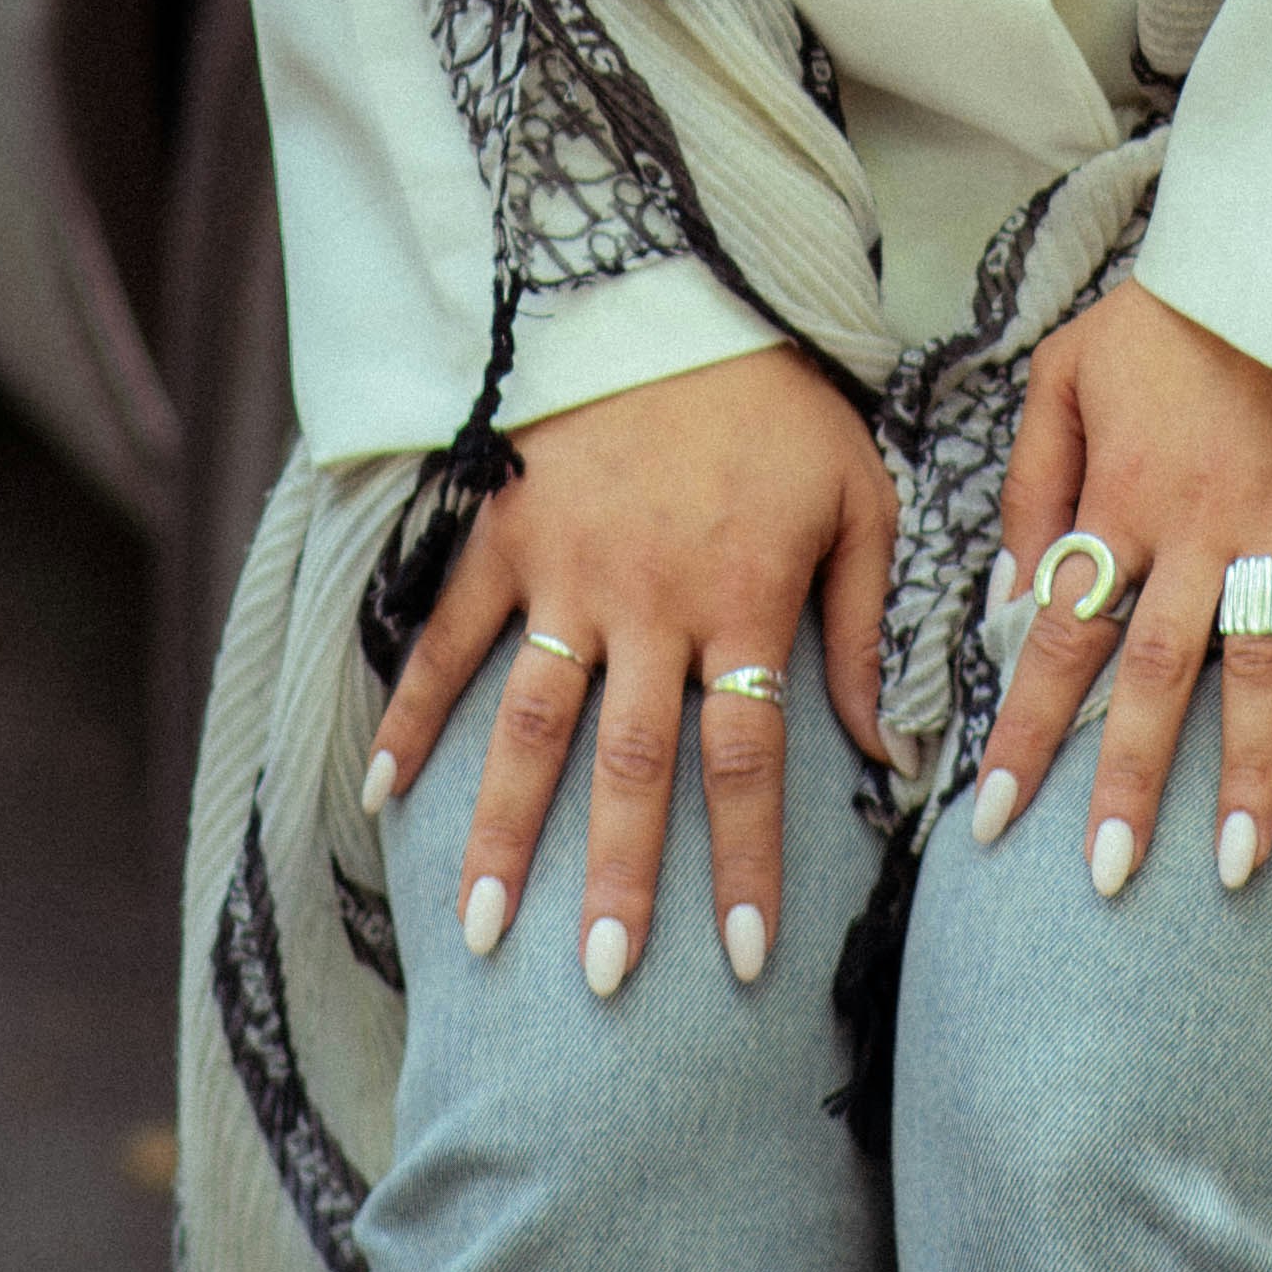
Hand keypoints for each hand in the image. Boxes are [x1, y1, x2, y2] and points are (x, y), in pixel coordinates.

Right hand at [360, 347, 894, 1002]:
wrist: (680, 287)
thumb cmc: (782, 407)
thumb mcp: (859, 499)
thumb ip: (866, 627)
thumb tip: (886, 755)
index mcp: (744, 595)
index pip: (747, 756)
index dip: (745, 862)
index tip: (742, 961)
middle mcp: (650, 598)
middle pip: (631, 762)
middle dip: (614, 878)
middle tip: (600, 984)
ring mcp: (567, 568)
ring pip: (533, 721)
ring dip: (504, 830)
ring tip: (480, 933)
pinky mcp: (506, 534)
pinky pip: (450, 635)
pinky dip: (414, 713)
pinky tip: (384, 795)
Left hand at [978, 277, 1271, 898]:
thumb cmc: (1172, 314)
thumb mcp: (1065, 372)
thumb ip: (1030, 484)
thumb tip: (1007, 599)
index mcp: (1121, 499)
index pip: (1060, 638)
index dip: (1027, 733)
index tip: (994, 821)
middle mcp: (1200, 531)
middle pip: (1158, 676)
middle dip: (1130, 782)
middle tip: (1109, 879)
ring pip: (1266, 671)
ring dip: (1254, 774)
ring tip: (1236, 870)